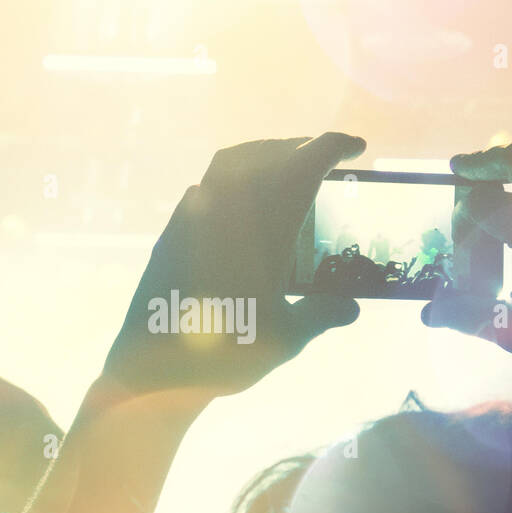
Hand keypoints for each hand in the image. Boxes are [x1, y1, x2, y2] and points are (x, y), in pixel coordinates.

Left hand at [102, 133, 366, 397]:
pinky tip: (241, 209)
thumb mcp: (288, 338)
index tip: (355, 148)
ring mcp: (196, 211)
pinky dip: (233, 182)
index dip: (336, 146)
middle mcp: (232, 202)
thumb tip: (351, 308)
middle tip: (323, 159)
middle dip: (302, 149)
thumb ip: (322, 314)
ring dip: (264, 157)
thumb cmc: (229, 351)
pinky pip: (208, 186)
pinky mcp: (173, 228)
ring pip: (234, 161)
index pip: (309, 161)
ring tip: (282, 173)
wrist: (156, 365)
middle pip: (272, 152)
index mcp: (268, 219)